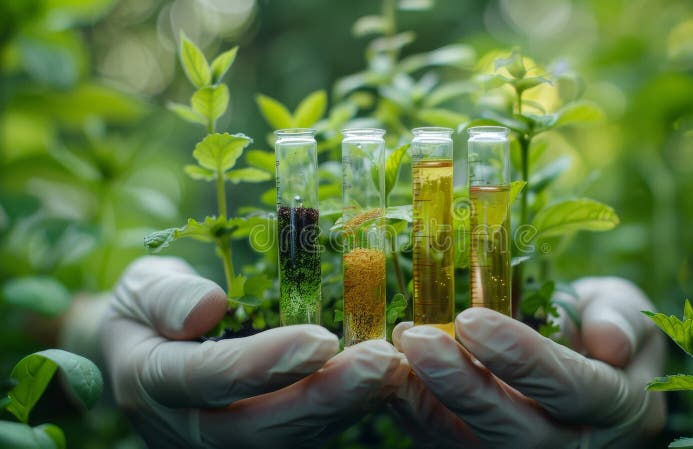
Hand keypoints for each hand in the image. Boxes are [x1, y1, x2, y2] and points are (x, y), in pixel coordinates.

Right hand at [103, 256, 405, 448]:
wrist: (143, 352)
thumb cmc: (149, 309)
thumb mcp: (141, 286)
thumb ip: (166, 296)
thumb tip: (209, 307)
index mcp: (150, 382)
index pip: (210, 379)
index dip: (266, 363)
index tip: (321, 339)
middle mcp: (188, 427)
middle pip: (261, 426)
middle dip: (327, 396)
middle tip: (382, 363)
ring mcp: (223, 443)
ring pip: (290, 439)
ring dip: (347, 407)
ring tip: (393, 370)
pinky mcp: (256, 440)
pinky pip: (303, 434)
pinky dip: (345, 410)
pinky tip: (383, 381)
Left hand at [388, 277, 665, 448]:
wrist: (589, 367)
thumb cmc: (602, 328)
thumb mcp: (624, 309)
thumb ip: (620, 319)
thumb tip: (608, 342)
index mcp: (614, 404)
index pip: (570, 388)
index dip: (522, 357)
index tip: (473, 319)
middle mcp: (569, 442)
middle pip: (512, 428)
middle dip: (460, 385)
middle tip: (417, 339)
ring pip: (470, 444)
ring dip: (424, 402)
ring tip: (393, 354)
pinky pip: (445, 442)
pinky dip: (414, 411)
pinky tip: (391, 372)